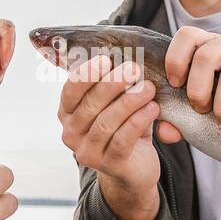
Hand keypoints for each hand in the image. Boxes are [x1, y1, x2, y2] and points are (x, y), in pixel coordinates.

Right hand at [57, 54, 160, 189]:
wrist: (134, 166)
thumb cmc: (123, 126)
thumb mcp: (114, 102)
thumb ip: (113, 83)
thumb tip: (125, 53)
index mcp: (68, 113)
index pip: (70, 90)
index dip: (87, 74)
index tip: (106, 58)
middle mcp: (71, 133)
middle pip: (90, 104)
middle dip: (113, 84)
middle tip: (134, 68)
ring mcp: (88, 151)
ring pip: (106, 122)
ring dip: (130, 101)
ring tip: (149, 88)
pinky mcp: (109, 164)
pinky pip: (122, 139)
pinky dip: (139, 121)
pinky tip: (152, 109)